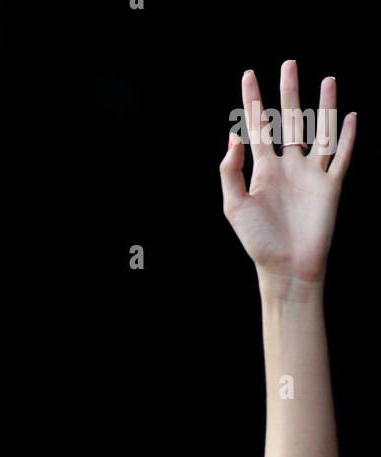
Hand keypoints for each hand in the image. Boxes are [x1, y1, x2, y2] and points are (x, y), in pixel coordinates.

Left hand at [220, 60, 355, 287]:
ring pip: (320, 132)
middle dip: (288, 93)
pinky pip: (341, 157)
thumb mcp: (235, 206)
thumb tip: (233, 136)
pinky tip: (350, 116)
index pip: (258, 128)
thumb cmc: (258, 242)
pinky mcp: (330, 187)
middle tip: (289, 64)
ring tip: (327, 80)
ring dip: (324, 107)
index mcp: (264, 170)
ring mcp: (311, 176)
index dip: (253, 102)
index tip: (249, 76)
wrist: (287, 268)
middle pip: (290, 121)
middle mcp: (289, 168)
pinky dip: (347, 137)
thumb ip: (230, 172)